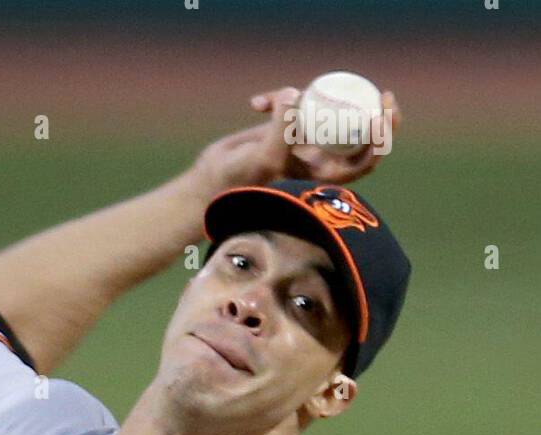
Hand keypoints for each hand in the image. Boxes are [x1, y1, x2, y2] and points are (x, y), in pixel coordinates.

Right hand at [191, 86, 400, 197]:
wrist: (209, 183)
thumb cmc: (235, 182)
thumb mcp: (261, 158)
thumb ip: (280, 130)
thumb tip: (296, 94)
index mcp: (319, 177)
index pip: (361, 162)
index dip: (379, 141)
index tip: (380, 116)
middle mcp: (316, 159)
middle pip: (358, 139)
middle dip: (378, 118)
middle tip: (384, 95)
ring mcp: (302, 142)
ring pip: (327, 115)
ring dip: (324, 99)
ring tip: (298, 92)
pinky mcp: (285, 127)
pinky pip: (293, 104)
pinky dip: (276, 98)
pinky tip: (253, 103)